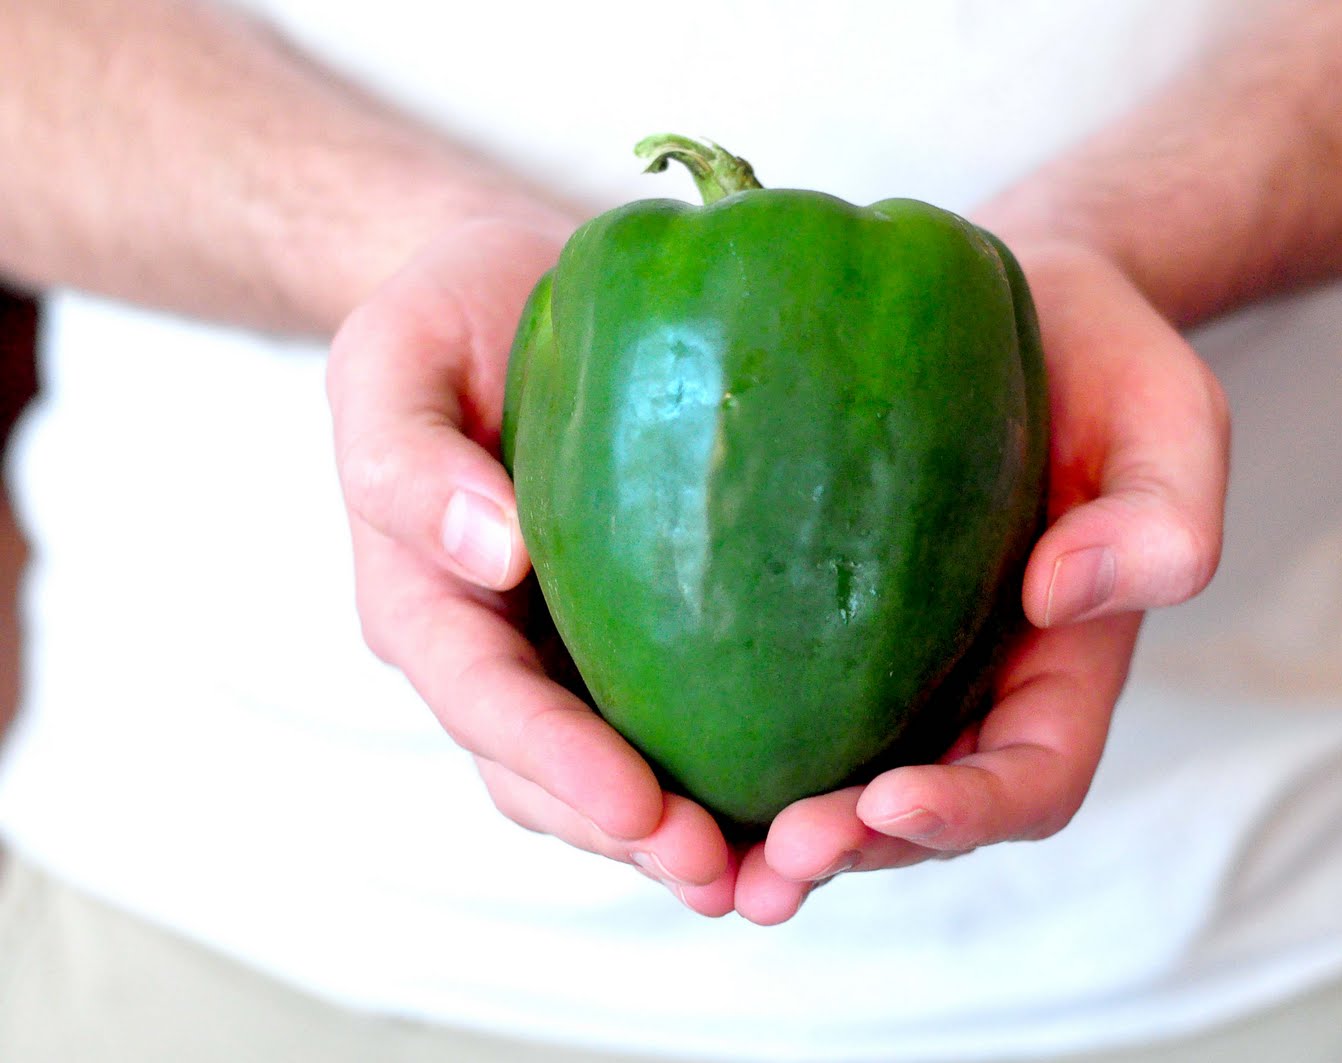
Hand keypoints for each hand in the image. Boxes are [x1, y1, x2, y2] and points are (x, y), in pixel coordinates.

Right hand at [326, 217, 737, 915]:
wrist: (518, 290)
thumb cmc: (449, 315)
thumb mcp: (393, 359)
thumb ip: (408, 458)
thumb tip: (491, 553)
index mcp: (427, 604)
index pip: (486, 703)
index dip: (557, 765)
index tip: (640, 805)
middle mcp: (500, 650)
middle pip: (552, 778)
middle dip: (635, 837)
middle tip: (726, 876)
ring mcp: (572, 649)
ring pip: (618, 774)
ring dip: (688, 835)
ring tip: (777, 874)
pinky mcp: (648, 629)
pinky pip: (686, 712)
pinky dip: (734, 765)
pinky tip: (814, 788)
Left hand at [732, 241, 1230, 923]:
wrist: (1009, 302)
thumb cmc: (1095, 355)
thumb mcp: (1164, 409)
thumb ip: (1162, 509)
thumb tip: (1063, 596)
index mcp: (1061, 667)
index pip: (1031, 777)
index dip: (967, 812)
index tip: (889, 800)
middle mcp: (968, 687)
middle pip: (914, 813)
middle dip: (851, 847)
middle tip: (776, 849)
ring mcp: (885, 662)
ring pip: (827, 778)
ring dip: (766, 829)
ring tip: (691, 842)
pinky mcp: (806, 616)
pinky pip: (759, 698)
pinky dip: (711, 741)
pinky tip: (640, 742)